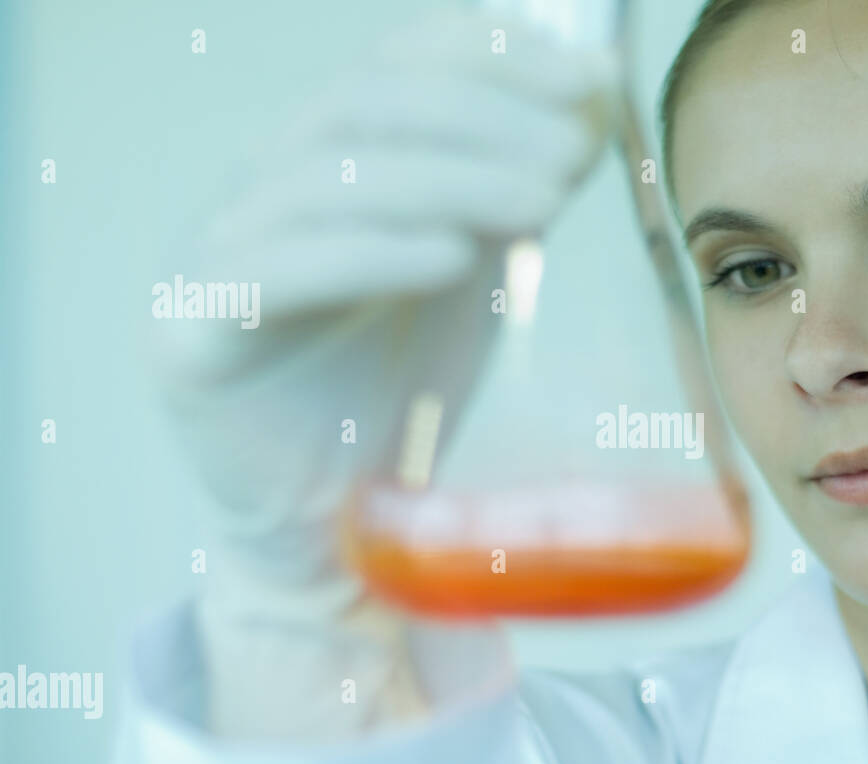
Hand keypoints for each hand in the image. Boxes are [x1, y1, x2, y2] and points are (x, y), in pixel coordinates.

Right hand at [144, 5, 617, 737]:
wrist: (326, 521)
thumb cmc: (394, 389)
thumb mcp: (469, 275)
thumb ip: (509, 196)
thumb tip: (588, 113)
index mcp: (319, 165)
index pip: (393, 66)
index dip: (490, 53)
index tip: (592, 75)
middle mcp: (257, 190)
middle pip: (360, 109)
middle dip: (481, 119)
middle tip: (571, 156)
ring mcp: (213, 255)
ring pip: (325, 182)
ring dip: (449, 181)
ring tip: (543, 203)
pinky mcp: (190, 333)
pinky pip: (277, 274)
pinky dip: (376, 256)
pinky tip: (457, 258)